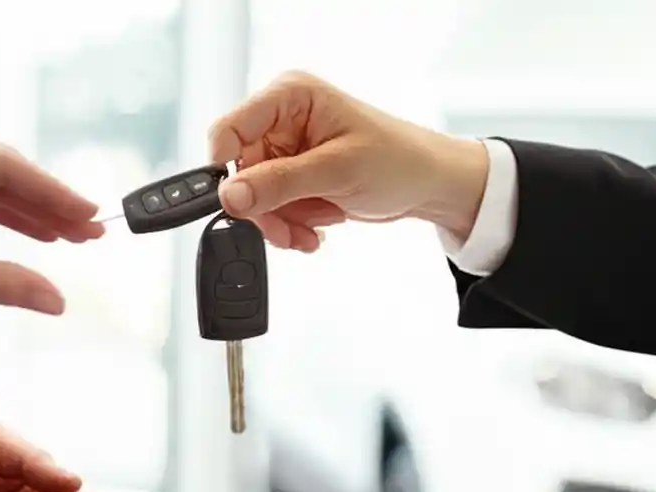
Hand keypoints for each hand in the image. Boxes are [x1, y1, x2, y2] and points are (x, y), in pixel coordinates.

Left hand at [0, 129, 104, 331]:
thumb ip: (2, 283)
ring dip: (29, 212)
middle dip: (48, 203)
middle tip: (91, 230)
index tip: (91, 215)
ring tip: (73, 236)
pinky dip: (2, 217)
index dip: (54, 193)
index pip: (4, 168)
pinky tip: (36, 234)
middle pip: (1, 172)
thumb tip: (57, 300)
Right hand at [208, 71, 489, 251]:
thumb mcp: (337, 171)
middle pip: (241, 170)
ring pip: (254, 195)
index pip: (231, 128)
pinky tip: (315, 228)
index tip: (236, 201)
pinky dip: (290, 224)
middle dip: (264, 206)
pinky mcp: (296, 176)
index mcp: (291, 96)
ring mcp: (288, 149)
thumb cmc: (398, 160)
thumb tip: (232, 195)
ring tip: (309, 232)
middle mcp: (284, 119)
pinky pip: (272, 206)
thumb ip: (280, 183)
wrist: (429, 186)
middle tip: (287, 229)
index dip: (226, 167)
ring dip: (280, 221)